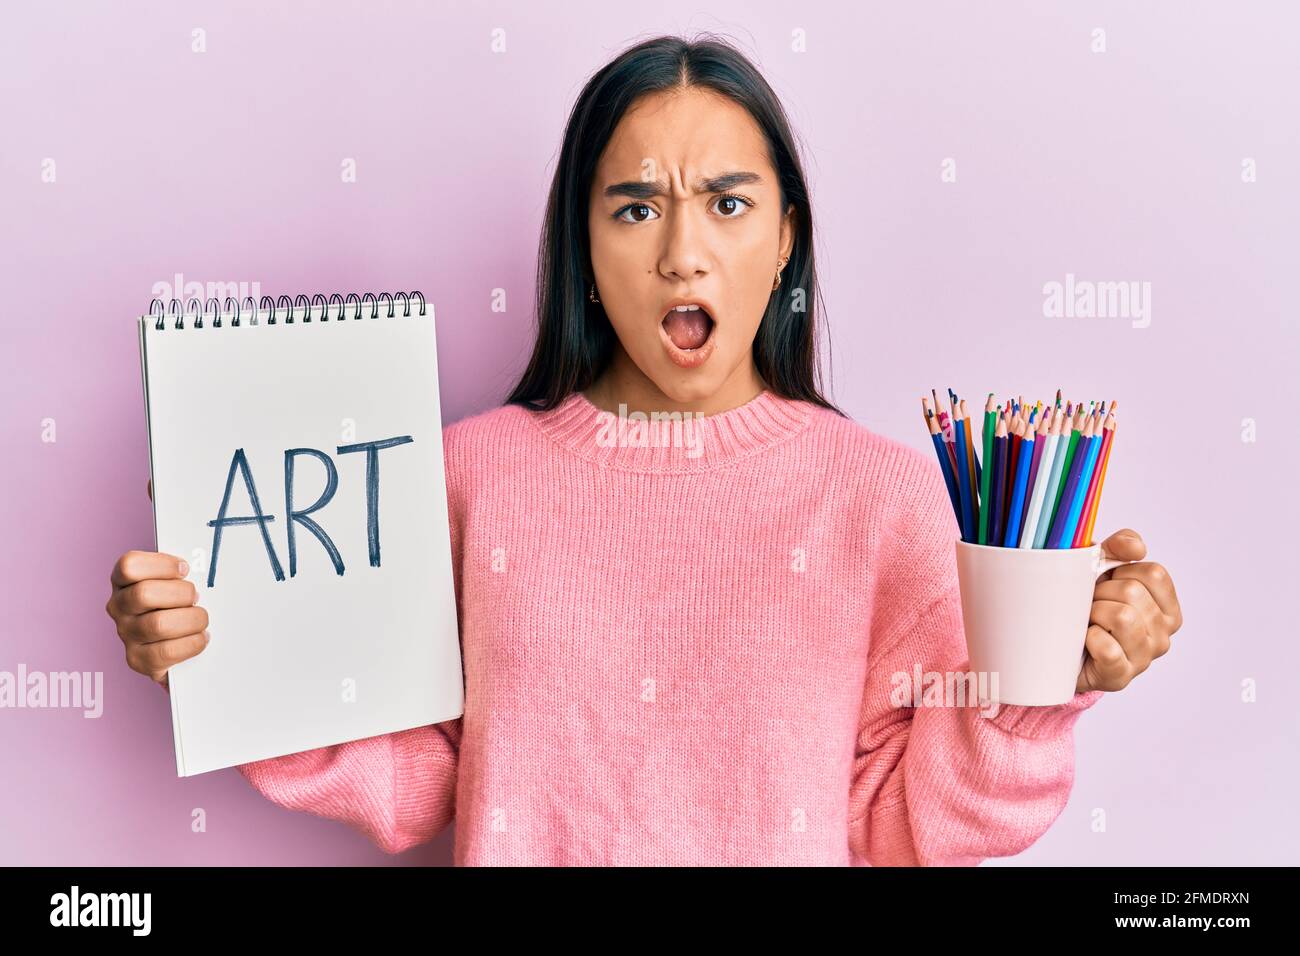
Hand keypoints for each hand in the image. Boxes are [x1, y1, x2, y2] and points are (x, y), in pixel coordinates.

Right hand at [104, 478, 208, 688]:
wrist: (196, 639)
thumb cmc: (189, 593)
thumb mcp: (184, 560)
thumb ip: (170, 521)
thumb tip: (154, 480)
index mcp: (125, 577)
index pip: (128, 565)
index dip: (162, 565)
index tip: (188, 568)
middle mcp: (118, 606)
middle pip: (143, 595)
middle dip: (181, 595)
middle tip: (199, 596)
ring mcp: (125, 636)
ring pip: (155, 625)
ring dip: (190, 621)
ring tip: (203, 618)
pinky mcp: (139, 664)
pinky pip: (164, 656)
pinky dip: (191, 645)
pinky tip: (203, 638)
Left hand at [1076, 528, 1181, 692]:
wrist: (1057, 644)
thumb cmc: (1085, 604)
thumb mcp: (1101, 568)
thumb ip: (1120, 547)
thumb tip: (1137, 547)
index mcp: (1167, 607)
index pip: (1154, 573)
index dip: (1121, 571)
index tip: (1107, 582)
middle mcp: (1163, 635)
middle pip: (1133, 593)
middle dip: (1101, 593)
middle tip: (1090, 605)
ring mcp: (1144, 658)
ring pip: (1122, 617)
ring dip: (1094, 613)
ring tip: (1088, 621)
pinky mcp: (1120, 676)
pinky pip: (1107, 647)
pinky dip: (1089, 638)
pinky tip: (1085, 641)